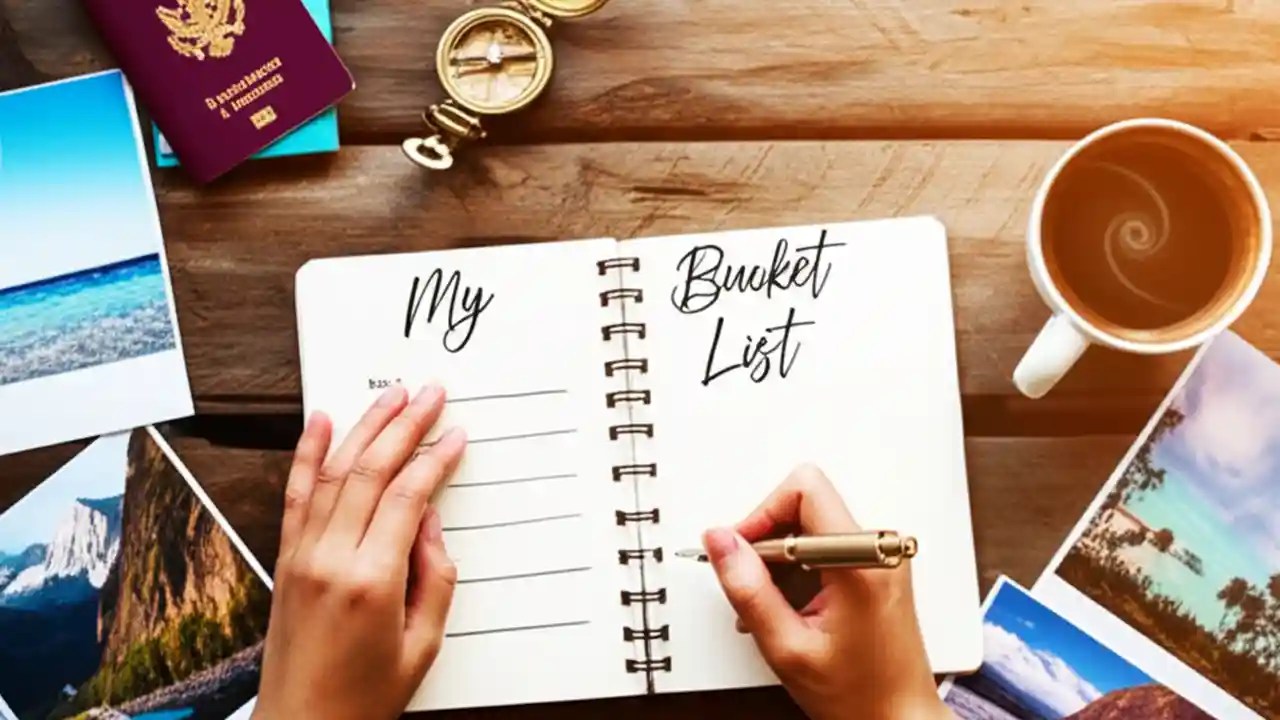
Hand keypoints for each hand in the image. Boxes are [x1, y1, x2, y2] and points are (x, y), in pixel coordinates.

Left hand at [253, 385, 466, 719]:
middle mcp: (330, 559)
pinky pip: (296, 495)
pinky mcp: (286, 560)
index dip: (434, 460)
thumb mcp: (423, 645)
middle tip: (429, 396)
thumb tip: (430, 522)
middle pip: (370, 472)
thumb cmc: (364, 698)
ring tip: (390, 397)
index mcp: (371, 581)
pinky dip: (307, 454)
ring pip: (333, 473)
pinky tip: (321, 423)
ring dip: (365, 429)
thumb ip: (435, 577)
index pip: (406, 497)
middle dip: (404, 427)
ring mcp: (302, 556)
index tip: (455, 436)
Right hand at [703, 465, 950, 719]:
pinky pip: (826, 546)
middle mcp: (878, 549)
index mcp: (861, 561)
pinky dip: (798, 570)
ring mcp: (881, 558)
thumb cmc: (859, 695)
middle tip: (756, 585)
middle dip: (768, 540)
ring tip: (775, 607)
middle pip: (805, 503)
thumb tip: (721, 542)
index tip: (741, 550)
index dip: (761, 514)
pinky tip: (791, 607)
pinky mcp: (877, 568)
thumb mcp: (786, 646)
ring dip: (781, 559)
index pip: (804, 490)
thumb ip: (748, 589)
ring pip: (811, 525)